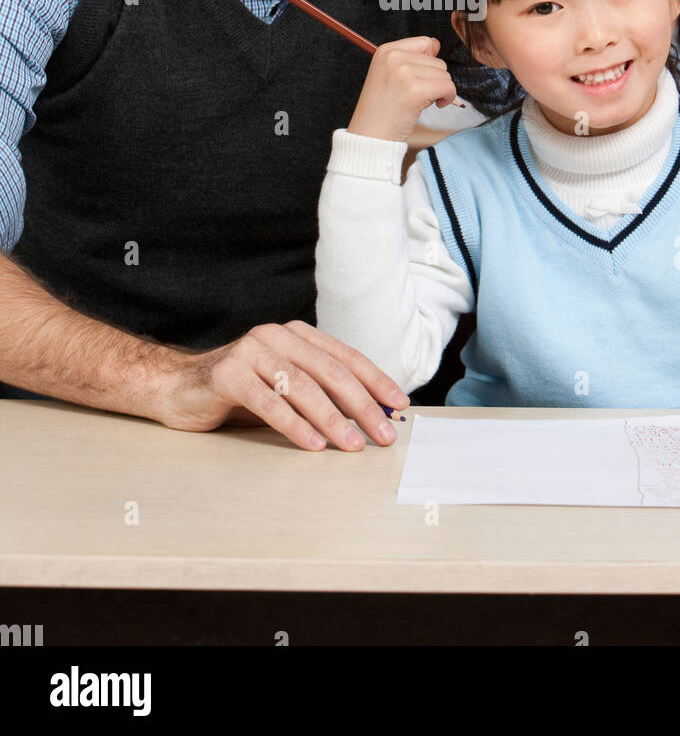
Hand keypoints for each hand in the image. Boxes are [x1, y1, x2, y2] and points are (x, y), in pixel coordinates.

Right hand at [160, 320, 409, 450]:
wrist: (178, 388)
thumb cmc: (240, 392)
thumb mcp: (285, 389)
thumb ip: (320, 393)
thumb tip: (370, 417)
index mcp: (297, 335)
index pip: (345, 357)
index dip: (375, 380)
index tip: (399, 405)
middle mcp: (276, 336)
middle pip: (329, 372)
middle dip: (362, 405)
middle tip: (383, 434)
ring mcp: (250, 351)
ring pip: (302, 386)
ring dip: (332, 419)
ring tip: (353, 444)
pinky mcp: (227, 374)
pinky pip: (268, 402)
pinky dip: (294, 425)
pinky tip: (313, 445)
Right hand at [347, 35, 457, 142]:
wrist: (369, 136)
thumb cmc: (381, 110)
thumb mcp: (388, 74)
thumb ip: (410, 59)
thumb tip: (436, 45)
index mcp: (387, 50)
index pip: (426, 42)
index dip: (429, 62)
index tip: (420, 79)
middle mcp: (394, 57)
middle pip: (438, 61)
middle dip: (434, 80)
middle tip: (415, 95)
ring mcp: (404, 72)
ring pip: (445, 75)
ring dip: (439, 90)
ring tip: (419, 102)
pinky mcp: (416, 90)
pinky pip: (448, 87)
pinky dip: (447, 98)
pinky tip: (435, 106)